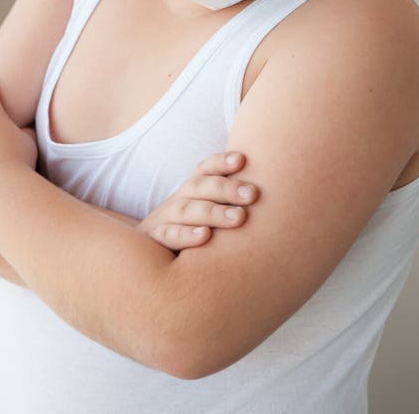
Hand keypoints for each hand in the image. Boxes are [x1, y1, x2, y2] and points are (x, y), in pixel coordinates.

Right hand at [136, 151, 258, 250]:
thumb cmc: (190, 231)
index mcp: (193, 189)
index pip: (206, 169)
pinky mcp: (155, 241)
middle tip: (253, 194)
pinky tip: (204, 236)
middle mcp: (180, 199)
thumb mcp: (206, 212)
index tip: (242, 159)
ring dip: (213, 212)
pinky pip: (169, 236)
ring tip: (239, 218)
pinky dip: (186, 235)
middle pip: (200, 186)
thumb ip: (231, 202)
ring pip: (187, 210)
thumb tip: (272, 195)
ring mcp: (165, 219)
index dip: (222, 162)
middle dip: (227, 188)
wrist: (146, 258)